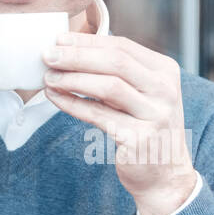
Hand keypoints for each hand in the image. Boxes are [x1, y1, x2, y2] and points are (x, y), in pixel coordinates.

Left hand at [42, 32, 197, 214]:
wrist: (165, 175)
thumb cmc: (145, 128)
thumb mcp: (140, 94)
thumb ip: (117, 73)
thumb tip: (72, 49)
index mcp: (165, 71)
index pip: (122, 46)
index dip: (88, 41)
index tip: (59, 39)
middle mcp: (165, 90)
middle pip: (115, 62)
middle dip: (77, 56)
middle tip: (48, 55)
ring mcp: (155, 115)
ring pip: (108, 87)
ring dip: (72, 79)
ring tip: (48, 78)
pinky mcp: (139, 138)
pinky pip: (98, 116)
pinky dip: (73, 104)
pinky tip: (55, 98)